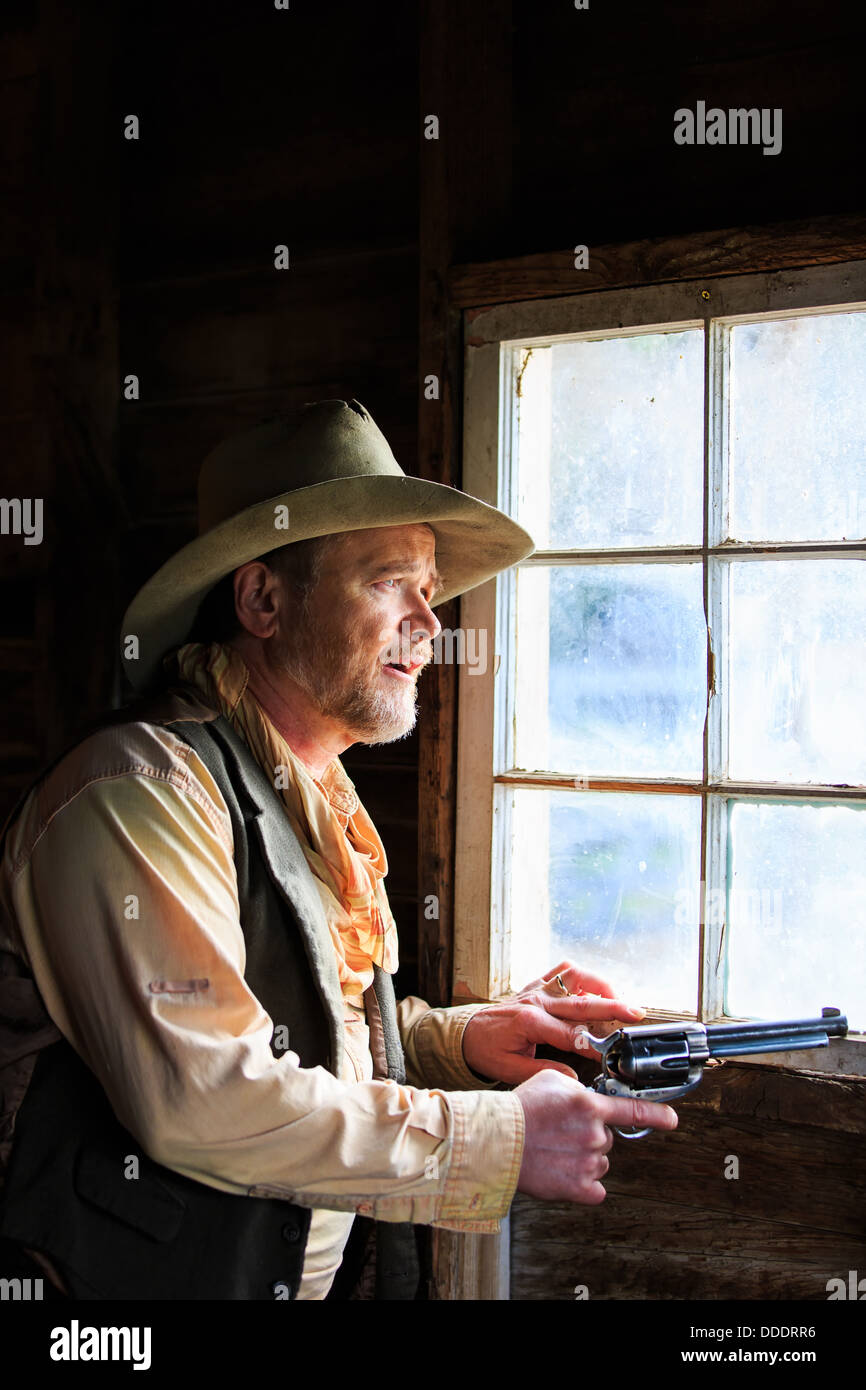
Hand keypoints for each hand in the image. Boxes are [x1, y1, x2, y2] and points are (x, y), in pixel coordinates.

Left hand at [462, 959, 646, 1084]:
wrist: (466, 1033)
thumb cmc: (487, 1051)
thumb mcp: (510, 1069)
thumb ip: (543, 1072)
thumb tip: (574, 1079)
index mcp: (530, 1023)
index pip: (571, 1033)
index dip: (594, 1043)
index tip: (614, 1050)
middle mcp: (536, 1001)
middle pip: (581, 1002)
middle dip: (611, 1006)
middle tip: (635, 1013)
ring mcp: (537, 989)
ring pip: (575, 977)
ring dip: (600, 985)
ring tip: (619, 998)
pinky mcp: (537, 984)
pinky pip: (563, 971)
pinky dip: (583, 976)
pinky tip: (596, 989)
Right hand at [515, 1070, 677, 1203]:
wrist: (497, 1140)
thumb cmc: (519, 1109)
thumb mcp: (549, 1080)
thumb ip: (576, 1087)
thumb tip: (586, 1095)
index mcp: (590, 1105)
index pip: (634, 1110)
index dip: (658, 1115)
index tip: (672, 1119)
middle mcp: (594, 1134)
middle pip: (607, 1137)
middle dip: (589, 1135)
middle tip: (562, 1133)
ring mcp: (589, 1162)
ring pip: (599, 1161)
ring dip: (584, 1158)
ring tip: (556, 1151)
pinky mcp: (579, 1187)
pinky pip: (594, 1189)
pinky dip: (583, 1184)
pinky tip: (563, 1172)